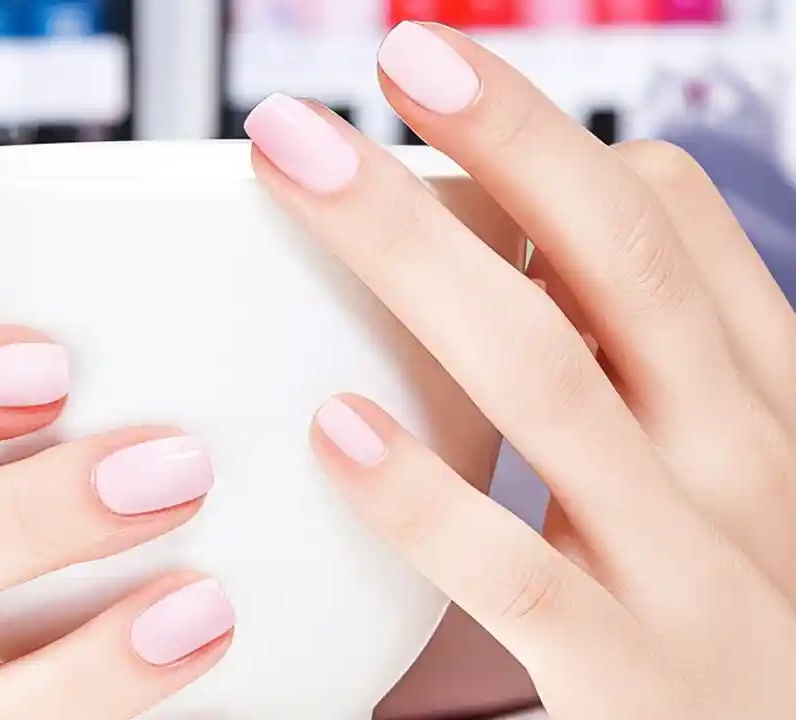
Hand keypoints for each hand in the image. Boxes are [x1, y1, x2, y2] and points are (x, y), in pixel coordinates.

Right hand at [0, 184, 233, 717]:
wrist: (219, 545)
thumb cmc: (102, 407)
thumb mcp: (50, 319)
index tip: (50, 361)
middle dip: (15, 519)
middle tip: (172, 466)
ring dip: (74, 655)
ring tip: (205, 591)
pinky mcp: (5, 716)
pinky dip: (97, 691)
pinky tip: (202, 630)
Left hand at [246, 22, 795, 718]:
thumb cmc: (734, 617)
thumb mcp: (720, 475)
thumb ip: (639, 374)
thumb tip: (506, 268)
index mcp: (759, 400)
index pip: (675, 225)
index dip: (557, 141)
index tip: (443, 78)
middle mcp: (737, 462)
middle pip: (614, 258)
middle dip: (503, 138)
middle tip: (394, 54)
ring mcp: (689, 569)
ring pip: (546, 380)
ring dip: (412, 259)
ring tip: (303, 171)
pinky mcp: (629, 677)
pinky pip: (516, 571)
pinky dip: (423, 495)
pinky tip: (336, 427)